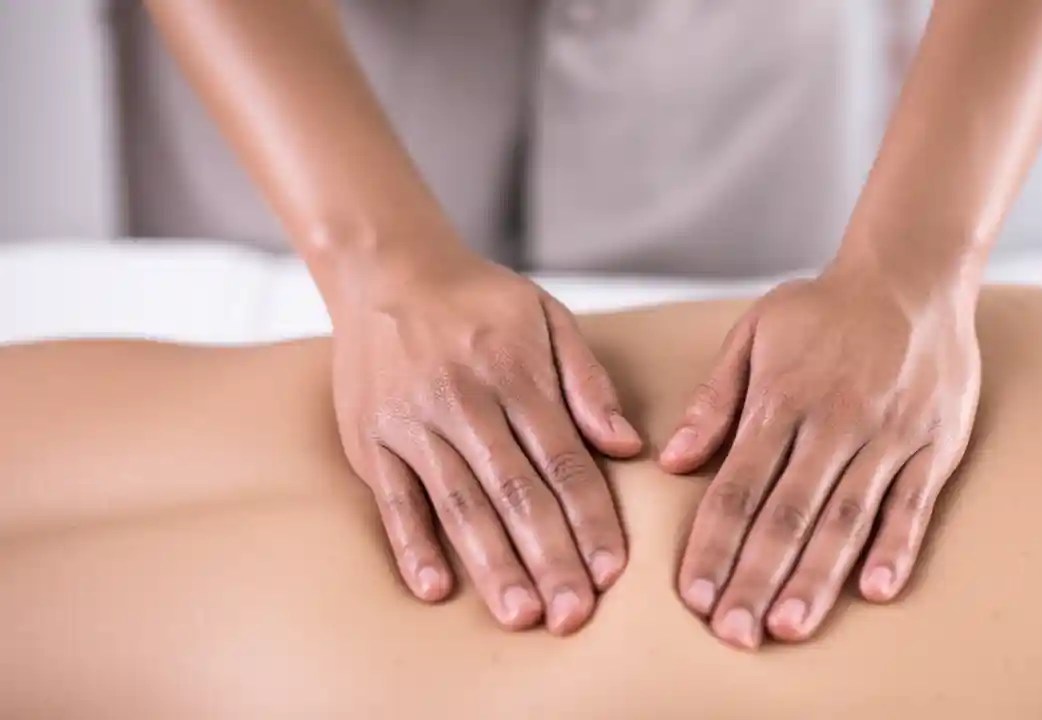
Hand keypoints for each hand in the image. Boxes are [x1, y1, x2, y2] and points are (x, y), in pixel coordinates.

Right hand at [328, 249, 641, 634]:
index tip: (612, 570)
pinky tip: (436, 589)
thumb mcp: (547, 318)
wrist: (387, 271)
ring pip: (459, 502)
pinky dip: (412, 545)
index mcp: (516, 373)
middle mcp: (466, 401)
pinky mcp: (372, 440)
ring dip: (492, 562)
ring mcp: (414, 423)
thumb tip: (628, 447)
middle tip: (573, 614)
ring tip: (520, 615)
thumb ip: (588, 382)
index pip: (564, 458)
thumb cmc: (478, 302)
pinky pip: (394, 500)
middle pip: (516, 490)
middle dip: (549, 556)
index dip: (591, 516)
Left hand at [660, 254, 980, 648]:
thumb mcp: (754, 333)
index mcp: (782, 399)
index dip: (714, 543)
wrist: (912, 273)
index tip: (693, 595)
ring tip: (790, 626)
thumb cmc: (824, 309)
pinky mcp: (934, 444)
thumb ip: (714, 400)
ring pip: (847, 517)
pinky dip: (898, 547)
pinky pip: (915, 503)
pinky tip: (877, 590)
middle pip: (788, 513)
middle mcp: (833, 422)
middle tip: (734, 633)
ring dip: (817, 576)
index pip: (739, 485)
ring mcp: (888, 435)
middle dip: (756, 577)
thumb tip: (673, 462)